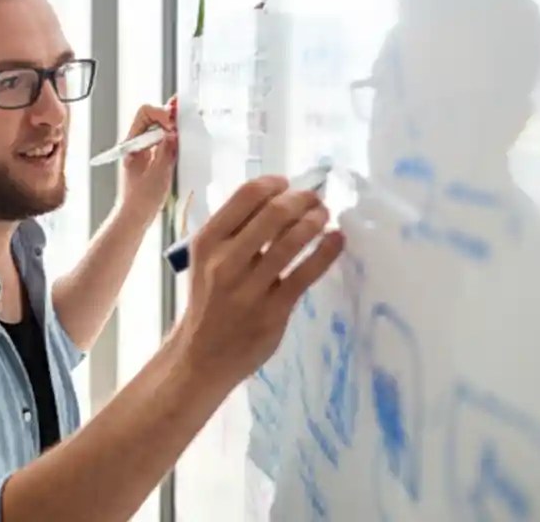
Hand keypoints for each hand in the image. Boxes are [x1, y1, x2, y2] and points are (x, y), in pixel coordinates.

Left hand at [117, 99, 177, 223]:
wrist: (135, 217)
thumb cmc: (140, 200)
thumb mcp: (158, 174)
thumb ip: (166, 151)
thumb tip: (174, 133)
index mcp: (131, 144)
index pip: (144, 114)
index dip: (161, 114)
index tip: (173, 125)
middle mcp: (137, 144)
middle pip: (153, 118)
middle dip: (169, 116)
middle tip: (185, 117)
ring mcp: (144, 151)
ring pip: (159, 129)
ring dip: (172, 126)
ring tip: (186, 125)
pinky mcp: (152, 159)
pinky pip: (163, 142)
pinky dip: (173, 139)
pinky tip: (183, 140)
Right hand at [175, 175, 344, 387]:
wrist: (202, 355)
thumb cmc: (210, 300)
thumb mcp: (207, 260)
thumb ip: (234, 232)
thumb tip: (278, 198)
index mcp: (207, 242)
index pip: (245, 196)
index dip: (273, 183)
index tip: (288, 184)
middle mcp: (226, 261)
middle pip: (273, 213)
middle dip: (302, 199)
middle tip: (315, 199)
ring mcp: (250, 287)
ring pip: (292, 241)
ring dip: (316, 221)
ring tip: (324, 216)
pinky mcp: (274, 310)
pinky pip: (306, 273)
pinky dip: (326, 251)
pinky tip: (337, 240)